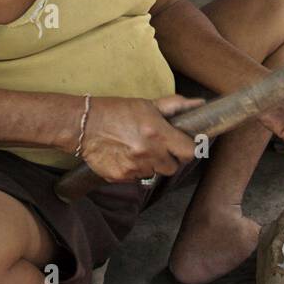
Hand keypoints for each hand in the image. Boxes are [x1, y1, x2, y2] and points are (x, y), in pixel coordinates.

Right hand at [77, 94, 203, 182]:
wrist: (83, 125)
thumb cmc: (116, 111)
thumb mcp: (147, 104)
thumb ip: (175, 106)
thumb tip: (199, 104)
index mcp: (158, 134)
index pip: (189, 152)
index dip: (188, 149)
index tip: (182, 145)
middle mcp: (148, 153)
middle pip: (173, 167)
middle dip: (169, 159)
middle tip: (157, 147)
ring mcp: (134, 167)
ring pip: (154, 173)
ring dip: (151, 164)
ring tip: (137, 149)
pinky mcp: (120, 177)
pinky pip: (136, 178)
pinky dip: (134, 170)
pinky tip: (125, 156)